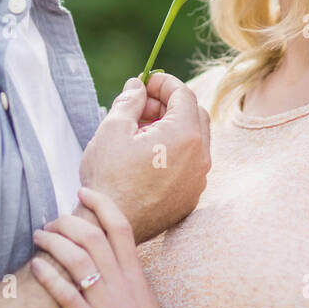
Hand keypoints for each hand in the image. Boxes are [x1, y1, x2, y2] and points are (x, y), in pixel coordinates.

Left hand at [29, 187, 167, 307]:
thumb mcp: (144, 300)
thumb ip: (128, 278)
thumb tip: (110, 255)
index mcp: (136, 276)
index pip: (121, 228)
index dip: (102, 204)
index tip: (84, 190)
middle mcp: (122, 285)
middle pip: (93, 238)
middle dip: (68, 221)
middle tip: (51, 219)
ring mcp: (106, 305)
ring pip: (78, 260)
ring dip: (53, 242)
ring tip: (38, 236)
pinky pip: (66, 294)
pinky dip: (48, 276)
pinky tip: (36, 266)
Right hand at [79, 73, 210, 242]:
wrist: (108, 225)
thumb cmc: (108, 177)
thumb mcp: (113, 129)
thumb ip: (130, 100)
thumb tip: (138, 86)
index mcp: (185, 136)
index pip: (184, 94)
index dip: (163, 83)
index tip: (146, 82)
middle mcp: (200, 158)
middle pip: (194, 114)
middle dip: (169, 104)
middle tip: (142, 106)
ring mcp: (197, 181)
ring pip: (193, 140)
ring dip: (172, 128)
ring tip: (140, 132)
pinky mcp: (190, 198)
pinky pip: (189, 165)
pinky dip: (174, 152)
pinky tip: (147, 156)